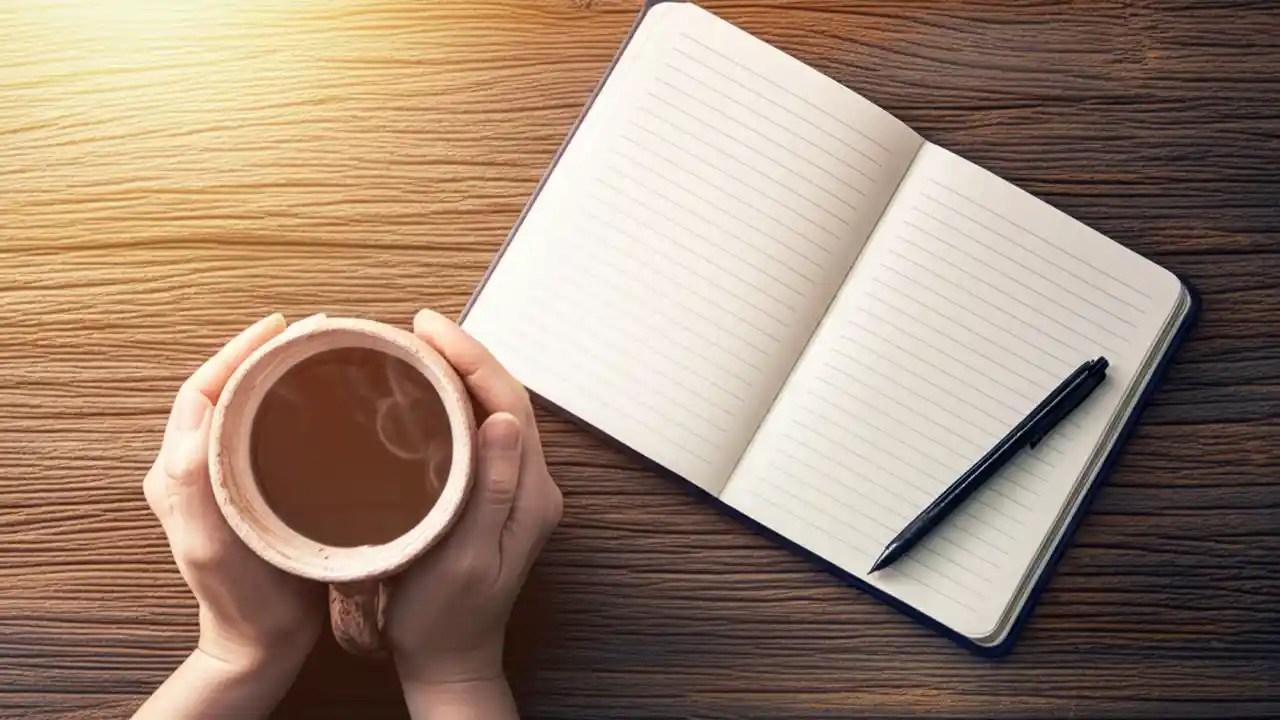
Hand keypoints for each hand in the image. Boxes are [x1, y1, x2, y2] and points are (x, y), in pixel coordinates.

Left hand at [143, 314, 325, 670]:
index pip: (202, 390)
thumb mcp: (209, 541)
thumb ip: (193, 478)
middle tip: (311, 330)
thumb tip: (199, 403)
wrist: (265, 639)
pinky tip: (320, 397)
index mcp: (177, 470)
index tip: (280, 326)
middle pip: (224, 390)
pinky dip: (288, 402)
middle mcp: (195, 466)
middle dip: (261, 353)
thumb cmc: (243, 596)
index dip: (236, 352)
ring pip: (244, 406)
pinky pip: (264, 429)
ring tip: (318, 351)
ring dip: (276, 372)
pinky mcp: (252, 487)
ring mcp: (223, 477)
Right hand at [387, 310, 562, 716]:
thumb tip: (502, 419)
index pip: (509, 403)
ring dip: (464, 373)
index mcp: (531, 496)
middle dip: (467, 355)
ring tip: (420, 345)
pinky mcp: (499, 496)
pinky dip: (459, 400)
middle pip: (506, 398)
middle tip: (418, 326)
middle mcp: (534, 486)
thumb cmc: (446, 619)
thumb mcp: (464, 558)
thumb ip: (491, 489)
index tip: (428, 328)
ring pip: (496, 410)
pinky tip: (430, 389)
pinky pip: (484, 432)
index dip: (472, 358)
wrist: (451, 660)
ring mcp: (519, 490)